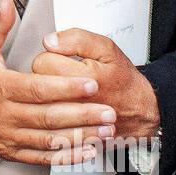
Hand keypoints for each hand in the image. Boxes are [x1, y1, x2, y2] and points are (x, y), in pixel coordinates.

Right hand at [0, 0, 118, 165]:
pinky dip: (65, 156)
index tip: (90, 84)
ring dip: (80, 136)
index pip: (38, 89)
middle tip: (109, 111)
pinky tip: (85, 151)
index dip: (66, 87)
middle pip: (49, 117)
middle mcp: (5, 115)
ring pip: (49, 139)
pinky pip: (42, 157)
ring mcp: (9, 136)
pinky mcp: (11, 151)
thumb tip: (7, 3)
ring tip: (105, 130)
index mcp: (0, 87)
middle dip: (83, 115)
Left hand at [32, 28, 159, 143]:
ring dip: (45, 97)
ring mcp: (71, 123)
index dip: (50, 57)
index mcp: (85, 79)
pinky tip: (61, 109)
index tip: (62, 60)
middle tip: (62, 76)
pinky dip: (49, 115)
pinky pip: (45, 124)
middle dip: (45, 76)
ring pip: (37, 104)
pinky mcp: (68, 135)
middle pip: (36, 84)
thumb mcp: (107, 49)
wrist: (139, 111)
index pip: (42, 62)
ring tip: (63, 92)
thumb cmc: (123, 81)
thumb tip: (50, 40)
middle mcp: (76, 103)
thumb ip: (77, 39)